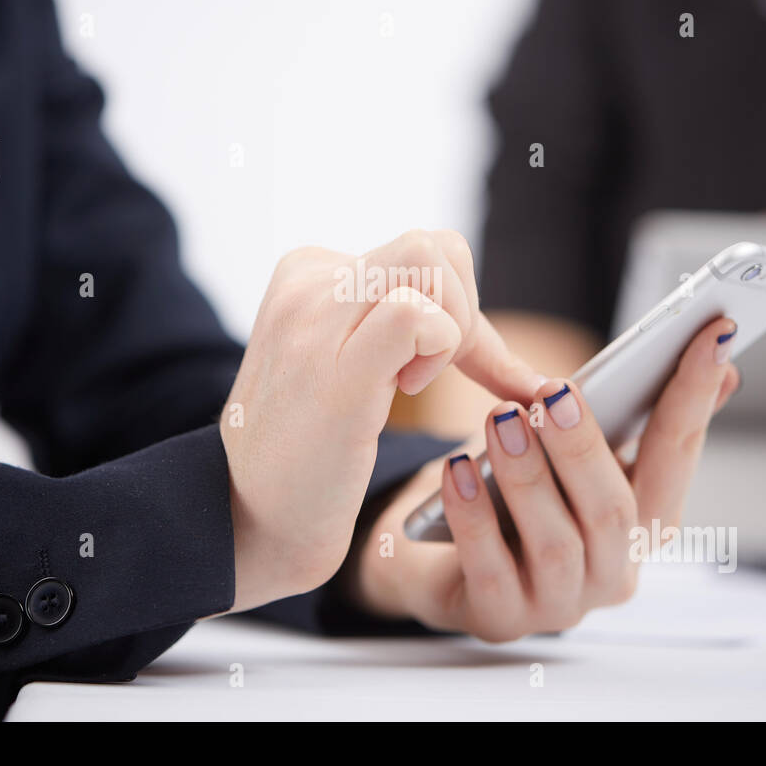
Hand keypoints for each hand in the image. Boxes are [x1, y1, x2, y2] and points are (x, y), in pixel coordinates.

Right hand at [223, 230, 544, 611]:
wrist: (250, 518)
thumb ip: (407, 332)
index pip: (421, 250)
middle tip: (428, 371)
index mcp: (307, 273)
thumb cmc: (310, 452)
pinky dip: (442, 349)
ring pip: (429, 261)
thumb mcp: (353, 365)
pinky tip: (407, 391)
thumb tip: (515, 359)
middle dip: (462, 309)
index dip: (456, 307)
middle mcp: (306, 283)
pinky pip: (418, 316)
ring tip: (411, 382)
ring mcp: (314, 322)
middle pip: (433, 246)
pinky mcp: (335, 371)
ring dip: (452, 328)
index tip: (439, 365)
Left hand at [350, 317, 739, 639]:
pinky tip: (457, 469)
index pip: (678, 457)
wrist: (443, 561)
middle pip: (614, 511)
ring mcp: (559, 604)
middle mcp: (613, 571)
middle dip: (585, 447)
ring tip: (500, 419)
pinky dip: (474, 515)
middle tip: (555, 391)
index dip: (694, 395)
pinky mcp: (501, 619)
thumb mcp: (577, 453)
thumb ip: (635, 417)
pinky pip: (490, 567)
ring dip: (529, 477)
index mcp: (645, 523)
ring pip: (557, 544)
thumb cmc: (522, 496)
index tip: (712, 333)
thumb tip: (722, 365)